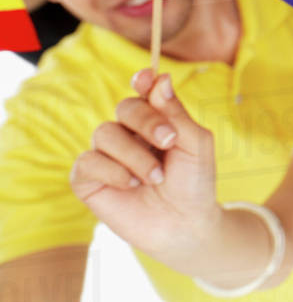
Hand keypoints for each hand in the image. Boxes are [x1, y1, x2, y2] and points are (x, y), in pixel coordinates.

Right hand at [70, 70, 218, 265]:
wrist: (185, 223)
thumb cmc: (193, 182)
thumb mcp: (195, 144)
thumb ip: (176, 113)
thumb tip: (160, 77)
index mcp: (156, 119)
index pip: (143, 91)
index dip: (142, 81)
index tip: (146, 78)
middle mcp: (128, 132)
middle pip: (125, 107)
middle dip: (147, 121)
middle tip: (169, 141)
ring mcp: (107, 154)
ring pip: (105, 133)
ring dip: (135, 155)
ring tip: (156, 177)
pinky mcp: (89, 179)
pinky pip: (87, 161)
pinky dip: (113, 171)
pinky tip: (132, 185)